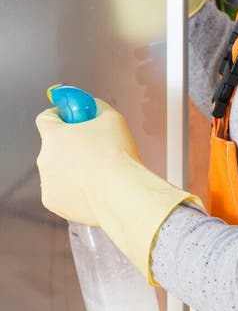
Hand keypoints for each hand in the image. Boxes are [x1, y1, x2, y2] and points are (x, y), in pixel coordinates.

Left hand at [36, 99, 202, 281]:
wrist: (120, 192)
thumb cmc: (116, 155)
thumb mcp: (112, 118)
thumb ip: (97, 108)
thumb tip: (92, 108)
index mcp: (54, 135)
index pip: (45, 118)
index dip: (60, 116)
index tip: (73, 118)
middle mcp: (44, 158)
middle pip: (54, 146)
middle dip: (70, 145)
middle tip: (95, 147)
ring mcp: (46, 182)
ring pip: (58, 169)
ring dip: (72, 167)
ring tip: (99, 171)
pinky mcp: (53, 202)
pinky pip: (62, 190)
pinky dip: (74, 188)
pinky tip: (94, 187)